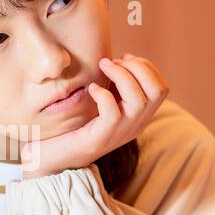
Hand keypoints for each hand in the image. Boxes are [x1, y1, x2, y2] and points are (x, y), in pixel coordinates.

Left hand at [21, 53, 168, 178]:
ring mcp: (119, 134)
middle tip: (113, 62)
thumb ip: (114, 85)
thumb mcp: (101, 101)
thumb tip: (120, 58)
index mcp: (139, 116)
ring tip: (102, 68)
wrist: (53, 156)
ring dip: (121, 76)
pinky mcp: (99, 139)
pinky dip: (103, 94)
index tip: (123, 58)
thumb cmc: (74, 124)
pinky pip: (113, 113)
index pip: (161, 89)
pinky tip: (90, 89)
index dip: (146, 67)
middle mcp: (135, 126)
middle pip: (157, 92)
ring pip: (139, 101)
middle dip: (138, 68)